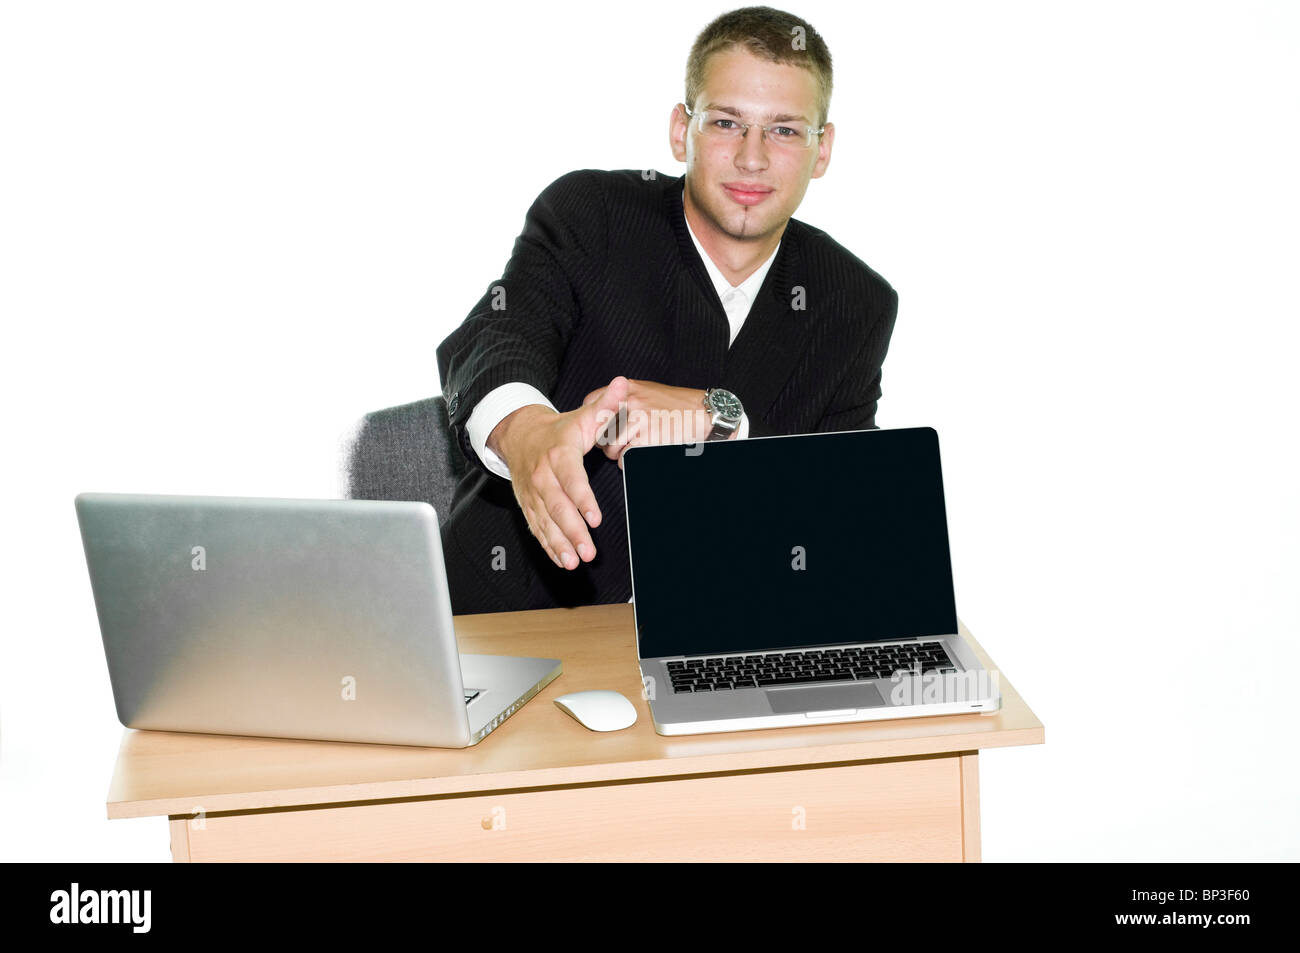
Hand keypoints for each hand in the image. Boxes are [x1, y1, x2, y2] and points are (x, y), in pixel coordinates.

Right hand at [487, 377, 629, 570]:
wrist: (518, 434)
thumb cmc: (558, 429)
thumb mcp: (582, 416)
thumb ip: (605, 405)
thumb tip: (622, 384)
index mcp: (558, 454)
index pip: (572, 480)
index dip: (583, 500)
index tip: (595, 518)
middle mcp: (542, 476)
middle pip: (557, 507)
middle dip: (573, 532)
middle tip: (588, 551)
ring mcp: (532, 493)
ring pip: (545, 522)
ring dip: (559, 544)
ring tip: (573, 562)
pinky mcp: (527, 505)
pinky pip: (536, 528)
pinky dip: (548, 545)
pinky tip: (561, 559)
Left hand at [582, 378, 730, 468]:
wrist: (704, 413)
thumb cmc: (678, 404)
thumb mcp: (648, 391)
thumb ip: (626, 397)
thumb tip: (603, 410)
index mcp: (627, 389)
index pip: (591, 402)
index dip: (593, 420)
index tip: (600, 428)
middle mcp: (629, 402)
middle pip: (599, 430)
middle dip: (606, 441)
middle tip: (620, 443)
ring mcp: (637, 420)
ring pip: (610, 448)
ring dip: (619, 454)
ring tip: (634, 449)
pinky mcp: (646, 438)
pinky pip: (625, 459)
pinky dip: (630, 462)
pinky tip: (642, 454)